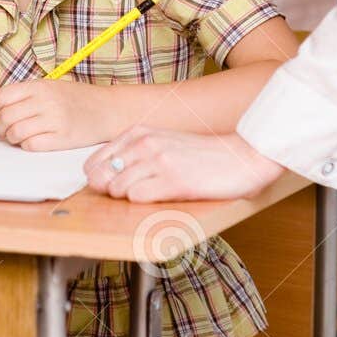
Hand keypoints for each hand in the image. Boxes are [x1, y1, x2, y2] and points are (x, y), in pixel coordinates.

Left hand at [0, 78, 120, 150]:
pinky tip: (34, 141)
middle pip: (5, 117)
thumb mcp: (52, 87)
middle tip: (6, 130)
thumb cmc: (78, 99)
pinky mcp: (61, 139)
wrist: (108, 110)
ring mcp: (54, 120)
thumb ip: (27, 96)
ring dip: (13, 138)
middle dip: (1, 127)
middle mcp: (45, 101)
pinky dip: (27, 146)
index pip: (2, 97)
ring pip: (15, 133)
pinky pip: (31, 145)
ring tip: (20, 137)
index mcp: (40, 86)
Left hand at [84, 128, 285, 201]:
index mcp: (139, 133)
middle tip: (129, 197)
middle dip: (107, 193)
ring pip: (115, 188)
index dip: (97, 181)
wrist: (243, 156)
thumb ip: (135, 155)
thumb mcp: (163, 144)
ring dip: (127, 199)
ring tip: (151, 196)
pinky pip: (136, 197)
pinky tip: (160, 199)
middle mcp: (144, 143)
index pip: (94, 162)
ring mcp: (158, 160)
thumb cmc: (204, 155)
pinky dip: (143, 204)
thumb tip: (106, 178)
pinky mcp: (172, 179)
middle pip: (99, 177)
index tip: (110, 190)